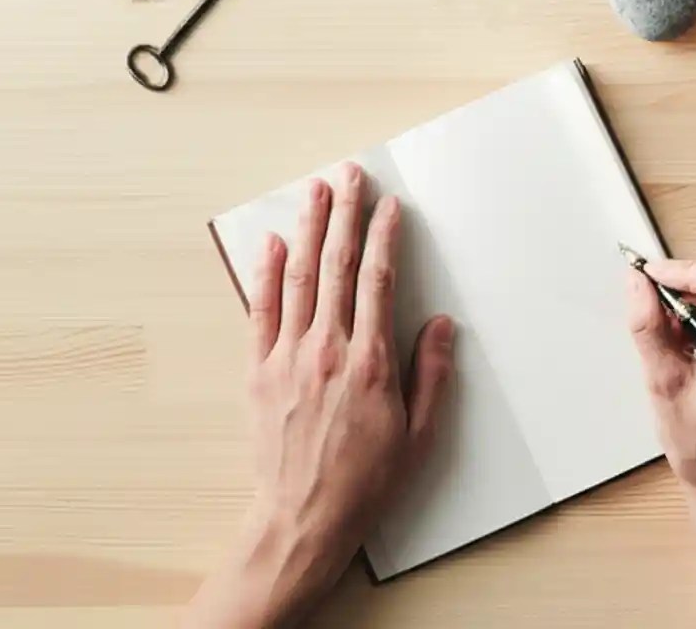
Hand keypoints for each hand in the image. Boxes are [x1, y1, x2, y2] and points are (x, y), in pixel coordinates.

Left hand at [183, 163, 455, 628]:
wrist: (302, 519)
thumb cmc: (364, 482)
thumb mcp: (419, 437)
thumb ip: (430, 375)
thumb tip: (437, 324)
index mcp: (370, 364)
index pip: (378, 281)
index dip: (384, 237)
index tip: (390, 206)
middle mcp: (326, 351)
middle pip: (336, 266)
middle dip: (345, 215)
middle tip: (351, 176)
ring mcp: (287, 358)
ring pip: (297, 278)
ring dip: (306, 229)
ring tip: (315, 192)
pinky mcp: (258, 373)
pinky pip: (261, 311)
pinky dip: (264, 274)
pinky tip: (269, 244)